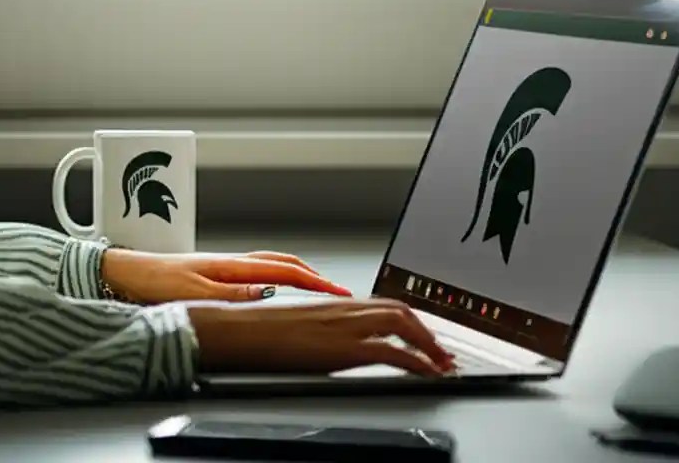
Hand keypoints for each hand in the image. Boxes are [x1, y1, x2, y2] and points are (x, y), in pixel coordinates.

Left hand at [100, 248, 353, 303]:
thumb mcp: (196, 295)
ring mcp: (222, 266)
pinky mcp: (212, 273)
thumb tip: (269, 294)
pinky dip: (275, 276)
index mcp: (231, 266)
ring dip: (295, 273)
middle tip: (335, 288)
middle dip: (312, 274)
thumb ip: (234, 296)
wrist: (124, 273)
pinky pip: (255, 271)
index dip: (316, 282)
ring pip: (269, 264)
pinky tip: (271, 286)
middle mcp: (230, 262)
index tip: (339, 290)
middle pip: (282, 263)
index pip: (284, 271)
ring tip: (313, 285)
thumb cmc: (153, 282)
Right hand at [187, 298, 456, 376]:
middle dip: (427, 332)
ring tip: (440, 365)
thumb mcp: (296, 327)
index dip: (410, 319)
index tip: (423, 336)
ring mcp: (345, 327)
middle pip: (400, 310)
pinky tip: (425, 374)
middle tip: (441, 353)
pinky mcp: (343, 348)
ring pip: (403, 324)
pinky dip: (416, 362)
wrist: (237, 332)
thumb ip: (321, 331)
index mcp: (333, 305)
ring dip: (428, 345)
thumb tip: (332, 344)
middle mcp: (344, 309)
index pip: (383, 304)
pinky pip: (392, 352)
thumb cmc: (256, 332)